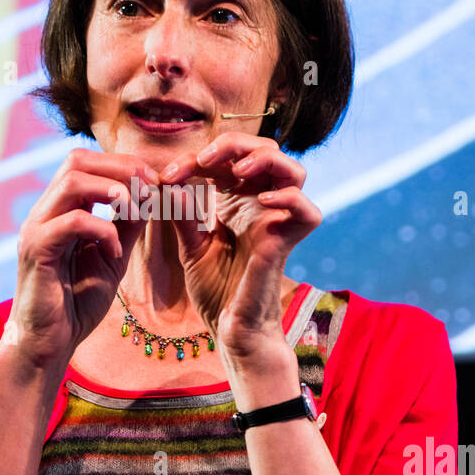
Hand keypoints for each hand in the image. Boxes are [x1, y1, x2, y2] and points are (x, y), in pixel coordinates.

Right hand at [0, 149, 159, 369]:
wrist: (49, 344)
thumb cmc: (77, 303)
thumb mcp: (112, 257)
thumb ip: (127, 226)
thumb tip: (151, 194)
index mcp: (60, 210)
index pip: (86, 163)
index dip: (124, 164)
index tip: (155, 182)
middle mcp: (44, 212)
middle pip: (76, 160)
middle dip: (120, 168)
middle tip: (150, 188)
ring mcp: (36, 229)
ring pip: (72, 181)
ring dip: (113, 190)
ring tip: (135, 212)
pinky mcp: (36, 251)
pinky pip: (72, 222)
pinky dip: (103, 230)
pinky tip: (117, 252)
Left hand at [158, 134, 321, 359]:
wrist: (229, 329)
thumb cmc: (215, 291)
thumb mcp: (190, 246)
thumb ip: (182, 214)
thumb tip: (167, 180)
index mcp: (237, 201)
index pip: (227, 160)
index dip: (197, 158)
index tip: (168, 176)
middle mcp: (261, 206)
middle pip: (265, 151)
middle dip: (234, 144)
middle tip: (204, 158)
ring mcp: (277, 222)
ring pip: (294, 170)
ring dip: (267, 159)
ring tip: (240, 168)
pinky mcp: (288, 243)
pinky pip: (307, 210)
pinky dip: (290, 198)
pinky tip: (262, 202)